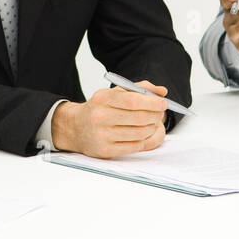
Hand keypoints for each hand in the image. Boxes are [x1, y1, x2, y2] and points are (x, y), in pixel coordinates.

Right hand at [53, 81, 167, 158]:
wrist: (76, 127)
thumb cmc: (99, 109)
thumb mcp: (114, 93)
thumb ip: (138, 89)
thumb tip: (162, 91)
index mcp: (103, 98)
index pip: (132, 100)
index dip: (152, 102)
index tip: (163, 103)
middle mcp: (100, 116)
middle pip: (139, 118)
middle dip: (155, 115)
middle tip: (160, 113)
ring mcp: (102, 135)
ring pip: (139, 133)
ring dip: (152, 128)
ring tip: (153, 123)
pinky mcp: (105, 150)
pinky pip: (134, 146)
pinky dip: (145, 140)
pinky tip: (144, 134)